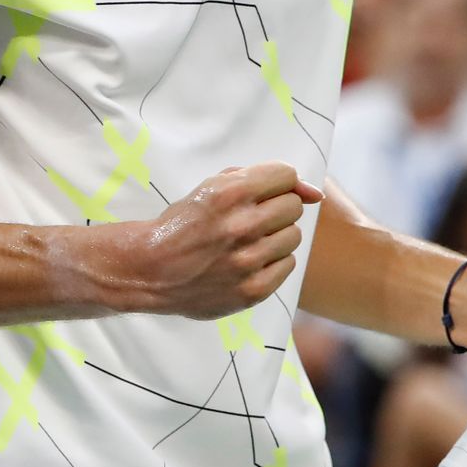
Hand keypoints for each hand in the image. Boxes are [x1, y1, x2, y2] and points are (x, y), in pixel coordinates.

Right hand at [116, 163, 323, 318]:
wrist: (151, 270)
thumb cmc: (184, 224)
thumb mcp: (212, 187)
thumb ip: (261, 178)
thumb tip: (315, 193)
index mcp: (230, 193)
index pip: (287, 175)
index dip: (276, 183)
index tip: (263, 194)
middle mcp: (242, 226)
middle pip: (293, 206)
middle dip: (276, 208)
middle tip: (253, 218)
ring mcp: (248, 261)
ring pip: (294, 236)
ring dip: (276, 236)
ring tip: (250, 241)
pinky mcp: (253, 290)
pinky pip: (288, 265)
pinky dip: (273, 261)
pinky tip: (250, 261)